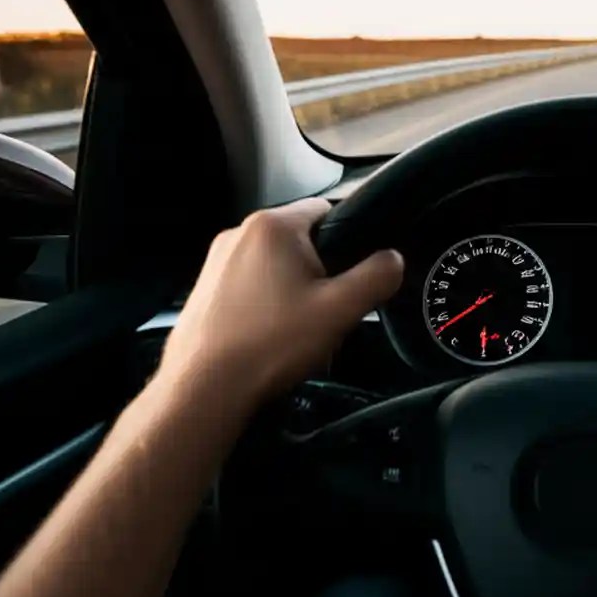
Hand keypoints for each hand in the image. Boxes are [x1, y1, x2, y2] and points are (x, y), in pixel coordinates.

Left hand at [156, 198, 402, 410]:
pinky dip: (265, 303)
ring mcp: (215, 260)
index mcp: (272, 225)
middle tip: (327, 311)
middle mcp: (239, 232)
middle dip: (319, 271)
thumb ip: (376, 277)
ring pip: (275, 265)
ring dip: (292, 289)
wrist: (204, 388)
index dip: (349, 241)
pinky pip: (250, 284)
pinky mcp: (202, 288)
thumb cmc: (273, 343)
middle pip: (301, 240)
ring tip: (296, 330)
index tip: (351, 278)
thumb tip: (394, 259)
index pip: (328, 209)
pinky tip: (268, 337)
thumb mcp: (339, 310)